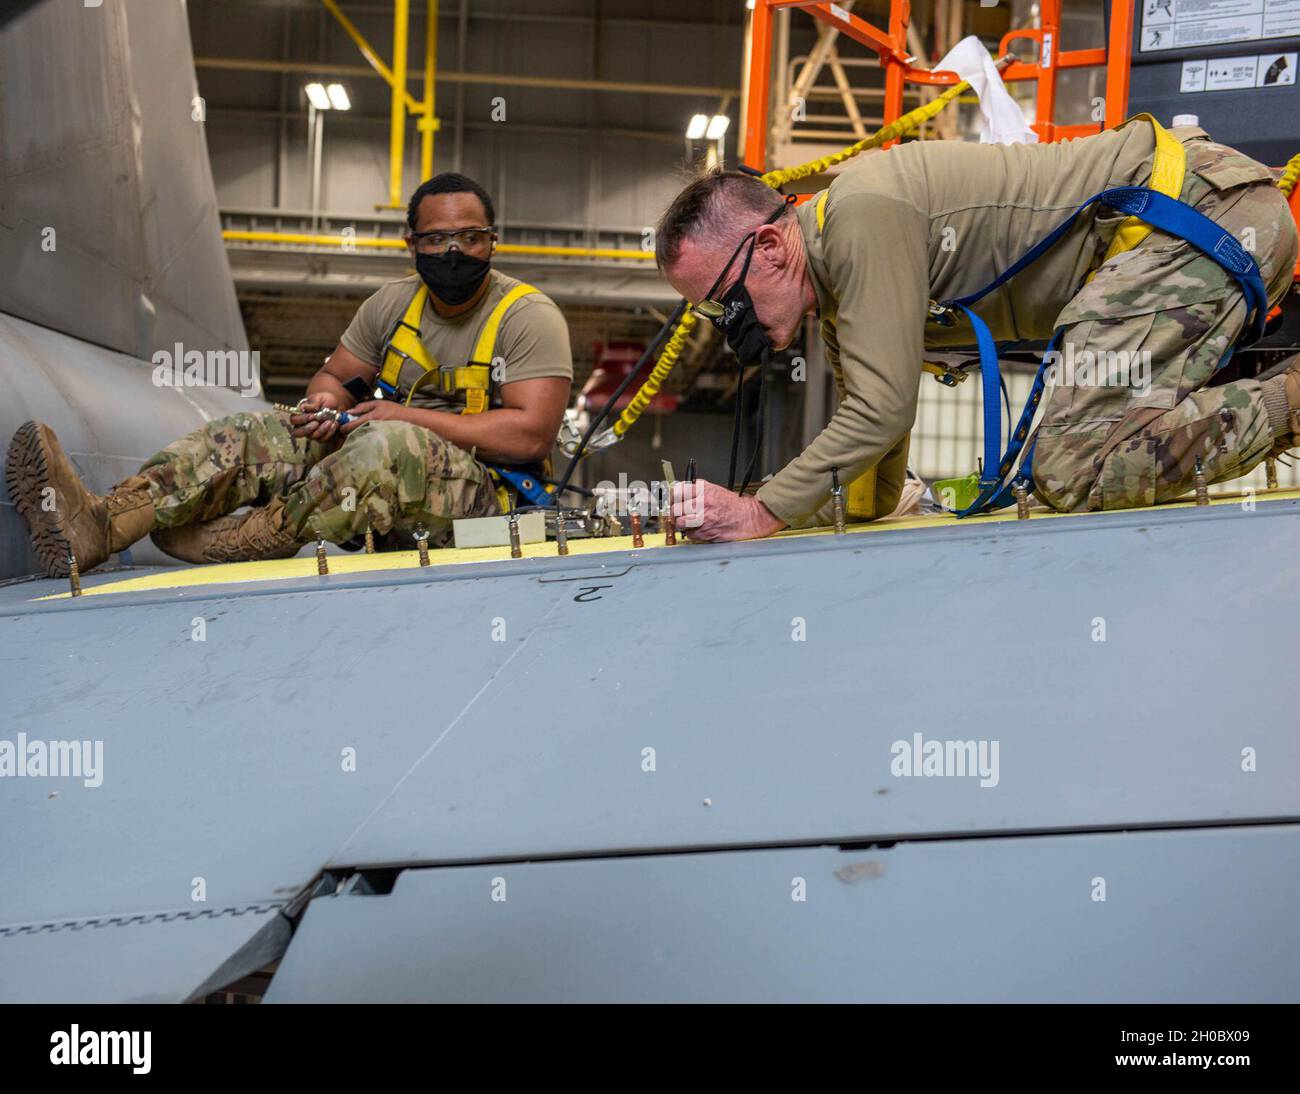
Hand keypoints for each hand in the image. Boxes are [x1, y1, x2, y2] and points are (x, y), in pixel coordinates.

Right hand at [290, 392, 341, 440]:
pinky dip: (329, 432)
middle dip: (306, 429)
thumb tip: (303, 407)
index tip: (312, 416)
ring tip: (329, 422)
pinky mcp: (320, 437)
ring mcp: (311, 432)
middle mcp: (302, 425)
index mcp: (299, 414)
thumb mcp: (319, 398)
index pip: (294, 420)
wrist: (336, 406)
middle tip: (316, 423)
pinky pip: (322, 439)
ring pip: (311, 436)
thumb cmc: (324, 401)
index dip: (301, 419)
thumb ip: (312, 403)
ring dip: (321, 430)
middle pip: (297, 433)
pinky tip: (334, 425)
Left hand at [339, 400, 408, 433]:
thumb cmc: (393, 410)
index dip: (344, 427)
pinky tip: (365, 434)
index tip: (341, 426)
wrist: (408, 419)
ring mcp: (375, 435)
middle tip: (346, 429)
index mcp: (370, 418)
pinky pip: (367, 439)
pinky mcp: (379, 439)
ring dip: (355, 434)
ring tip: (355, 430)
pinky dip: (363, 436)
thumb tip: (350, 411)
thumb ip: (363, 406)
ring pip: (360, 437)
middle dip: (348, 432)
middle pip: (354, 433)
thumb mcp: (378, 403)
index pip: (352, 425)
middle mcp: (372, 428)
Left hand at [671, 479, 786, 541]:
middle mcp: (702, 503)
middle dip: (675, 511)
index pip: (677, 491)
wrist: (748, 517)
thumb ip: (695, 490)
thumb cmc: (731, 504)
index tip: (672, 499)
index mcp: (703, 490)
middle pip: (675, 508)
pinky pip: (689, 534)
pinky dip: (692, 533)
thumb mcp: (713, 489)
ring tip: (688, 521)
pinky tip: (698, 528)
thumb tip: (678, 492)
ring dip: (682, 523)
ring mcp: (704, 519)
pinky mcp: (706, 532)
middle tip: (678, 512)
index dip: (672, 496)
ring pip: (680, 523)